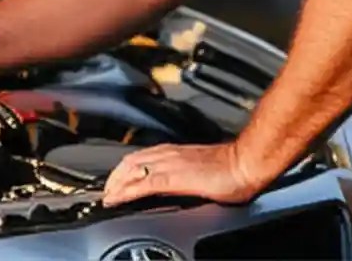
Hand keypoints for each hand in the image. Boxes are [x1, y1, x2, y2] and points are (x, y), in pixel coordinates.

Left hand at [101, 142, 267, 206]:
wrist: (245, 163)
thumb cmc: (232, 167)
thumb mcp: (199, 170)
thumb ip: (182, 175)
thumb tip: (173, 186)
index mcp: (172, 152)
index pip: (139, 158)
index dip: (123, 170)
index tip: (114, 182)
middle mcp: (166, 154)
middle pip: (129, 162)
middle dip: (114, 177)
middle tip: (106, 192)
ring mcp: (167, 164)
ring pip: (130, 170)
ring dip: (115, 184)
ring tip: (107, 197)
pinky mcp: (172, 178)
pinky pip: (141, 184)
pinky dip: (125, 192)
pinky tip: (117, 199)